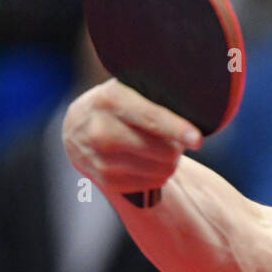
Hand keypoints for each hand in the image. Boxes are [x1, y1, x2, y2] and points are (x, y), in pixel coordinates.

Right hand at [62, 78, 202, 195]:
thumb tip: (192, 105)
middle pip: (161, 150)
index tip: (197, 139)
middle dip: (177, 147)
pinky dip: (157, 174)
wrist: (74, 130)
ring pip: (160, 169)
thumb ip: (151, 94)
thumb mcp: (124, 88)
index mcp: (110, 99)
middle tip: (177, 141)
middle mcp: (101, 130)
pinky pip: (151, 183)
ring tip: (163, 150)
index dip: (177, 129)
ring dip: (170, 162)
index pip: (151, 118)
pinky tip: (149, 162)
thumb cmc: (113, 105)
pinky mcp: (106, 181)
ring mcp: (101, 159)